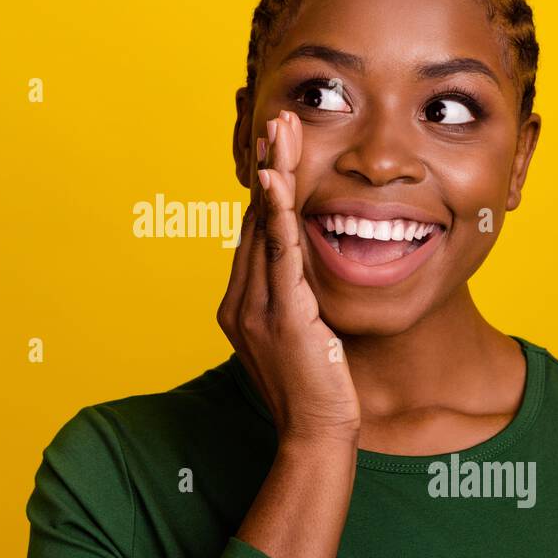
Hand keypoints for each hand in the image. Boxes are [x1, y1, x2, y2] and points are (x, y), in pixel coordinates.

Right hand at [216, 109, 360, 443]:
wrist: (316, 437)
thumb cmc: (317, 393)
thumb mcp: (304, 338)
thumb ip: (297, 303)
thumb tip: (307, 280)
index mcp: (242, 305)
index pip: (254, 233)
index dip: (265, 187)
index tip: (276, 147)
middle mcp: (240, 302)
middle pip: (252, 219)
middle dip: (266, 166)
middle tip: (275, 119)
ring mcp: (255, 309)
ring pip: (261, 227)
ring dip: (272, 174)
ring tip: (279, 131)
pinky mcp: (280, 316)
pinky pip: (277, 254)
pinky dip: (276, 214)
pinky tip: (277, 181)